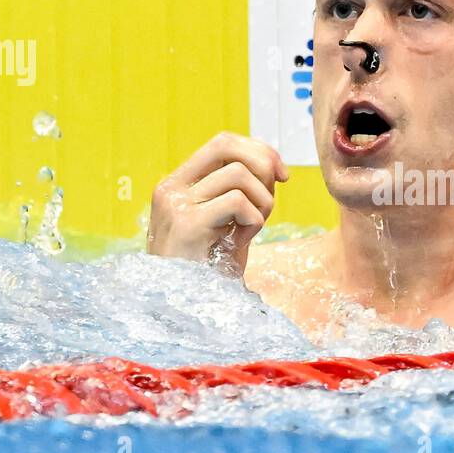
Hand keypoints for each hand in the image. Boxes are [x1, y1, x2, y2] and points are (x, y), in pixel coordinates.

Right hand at [146, 132, 288, 271]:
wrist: (187, 309)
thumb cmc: (209, 270)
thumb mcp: (224, 223)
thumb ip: (240, 193)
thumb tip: (272, 167)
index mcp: (177, 184)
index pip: (222, 143)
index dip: (259, 150)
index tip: (282, 175)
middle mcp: (171, 188)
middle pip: (227, 145)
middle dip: (264, 163)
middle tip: (276, 193)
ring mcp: (175, 205)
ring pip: (238, 174)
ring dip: (262, 200)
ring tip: (253, 227)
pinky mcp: (188, 224)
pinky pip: (238, 201)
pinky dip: (253, 219)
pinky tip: (243, 239)